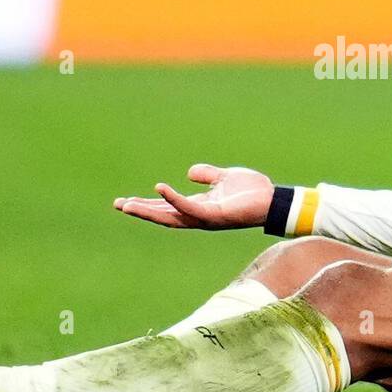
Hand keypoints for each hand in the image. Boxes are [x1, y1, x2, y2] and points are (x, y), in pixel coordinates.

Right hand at [114, 164, 273, 229]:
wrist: (273, 200)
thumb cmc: (252, 191)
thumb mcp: (224, 177)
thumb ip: (207, 175)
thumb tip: (189, 173)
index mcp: (199, 206)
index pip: (167, 208)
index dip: (147, 205)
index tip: (125, 202)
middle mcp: (198, 215)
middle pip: (163, 216)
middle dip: (141, 211)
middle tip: (118, 205)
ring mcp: (205, 218)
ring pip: (171, 217)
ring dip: (149, 211)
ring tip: (128, 204)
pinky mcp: (215, 216)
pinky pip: (189, 208)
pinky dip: (174, 200)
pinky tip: (160, 189)